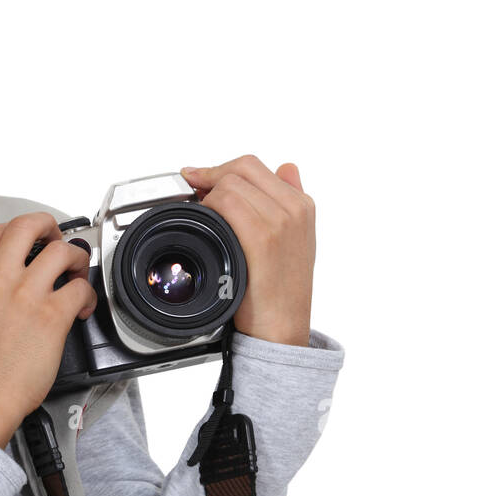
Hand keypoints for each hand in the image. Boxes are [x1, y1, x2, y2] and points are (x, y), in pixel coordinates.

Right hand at [0, 211, 97, 446]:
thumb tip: (13, 271)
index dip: (20, 231)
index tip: (33, 240)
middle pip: (29, 225)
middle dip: (50, 226)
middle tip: (58, 241)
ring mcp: (27, 293)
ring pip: (62, 251)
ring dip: (77, 259)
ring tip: (77, 274)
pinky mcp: (53, 314)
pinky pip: (81, 287)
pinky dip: (88, 294)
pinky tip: (83, 307)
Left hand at [180, 154, 315, 346]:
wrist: (282, 329)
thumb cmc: (283, 290)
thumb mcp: (299, 239)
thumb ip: (292, 199)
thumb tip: (287, 168)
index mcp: (302, 204)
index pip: (253, 166)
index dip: (221, 169)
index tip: (201, 179)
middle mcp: (294, 208)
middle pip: (240, 169)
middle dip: (211, 177)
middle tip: (194, 192)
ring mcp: (279, 221)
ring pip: (230, 184)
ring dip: (208, 197)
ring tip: (204, 218)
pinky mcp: (262, 238)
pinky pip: (227, 204)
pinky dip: (209, 210)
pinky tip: (207, 228)